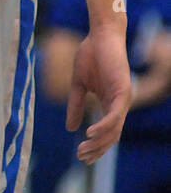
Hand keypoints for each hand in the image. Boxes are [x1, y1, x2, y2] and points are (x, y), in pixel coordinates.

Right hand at [66, 26, 131, 163]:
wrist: (100, 35)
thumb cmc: (90, 55)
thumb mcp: (78, 85)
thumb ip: (75, 105)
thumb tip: (70, 128)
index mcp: (110, 103)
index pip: (106, 132)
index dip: (95, 145)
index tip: (81, 156)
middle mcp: (120, 104)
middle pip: (111, 136)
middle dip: (97, 149)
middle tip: (81, 158)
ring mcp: (123, 99)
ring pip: (114, 129)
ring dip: (99, 142)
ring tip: (83, 149)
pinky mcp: (122, 91)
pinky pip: (114, 116)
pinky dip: (103, 126)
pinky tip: (89, 133)